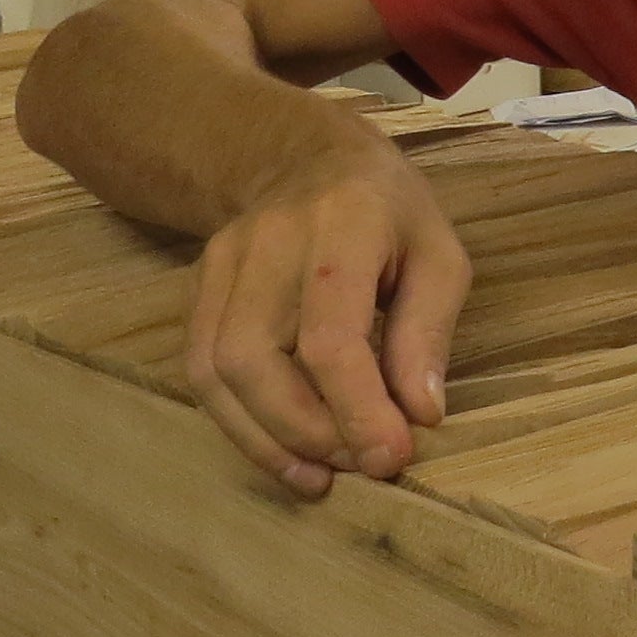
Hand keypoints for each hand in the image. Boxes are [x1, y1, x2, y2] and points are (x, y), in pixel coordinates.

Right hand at [183, 145, 471, 495]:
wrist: (304, 162)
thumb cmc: (389, 215)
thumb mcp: (439, 257)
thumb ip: (430, 333)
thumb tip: (420, 414)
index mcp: (342, 223)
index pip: (329, 334)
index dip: (357, 408)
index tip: (390, 458)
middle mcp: (267, 242)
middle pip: (254, 359)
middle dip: (306, 432)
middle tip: (360, 464)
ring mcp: (220, 264)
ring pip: (215, 371)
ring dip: (268, 440)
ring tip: (322, 474)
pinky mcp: (196, 291)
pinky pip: (200, 371)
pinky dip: (241, 425)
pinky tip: (287, 455)